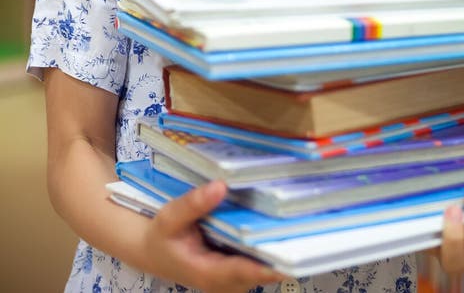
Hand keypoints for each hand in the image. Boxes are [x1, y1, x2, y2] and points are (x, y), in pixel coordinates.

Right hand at [141, 180, 287, 291]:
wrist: (153, 251)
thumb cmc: (162, 236)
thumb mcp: (170, 217)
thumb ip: (193, 204)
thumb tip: (220, 186)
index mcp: (209, 273)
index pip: (246, 271)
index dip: (271, 264)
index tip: (294, 252)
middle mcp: (225, 282)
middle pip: (262, 272)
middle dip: (282, 250)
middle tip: (306, 222)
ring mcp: (233, 279)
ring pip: (264, 268)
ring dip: (280, 247)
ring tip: (301, 218)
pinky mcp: (236, 271)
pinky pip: (258, 261)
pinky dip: (270, 245)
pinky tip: (282, 223)